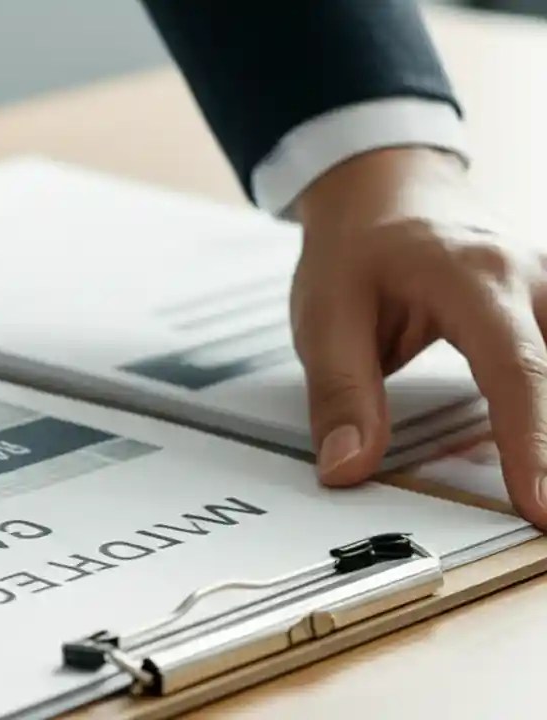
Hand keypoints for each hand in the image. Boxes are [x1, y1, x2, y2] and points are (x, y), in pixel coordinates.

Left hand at [292, 147, 546, 526]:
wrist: (386, 191)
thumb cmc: (355, 250)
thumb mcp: (324, 316)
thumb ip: (340, 394)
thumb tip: (347, 467)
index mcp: (474, 278)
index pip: (516, 371)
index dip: (532, 445)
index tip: (540, 508)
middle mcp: (533, 279)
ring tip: (545, 495)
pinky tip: (544, 459)